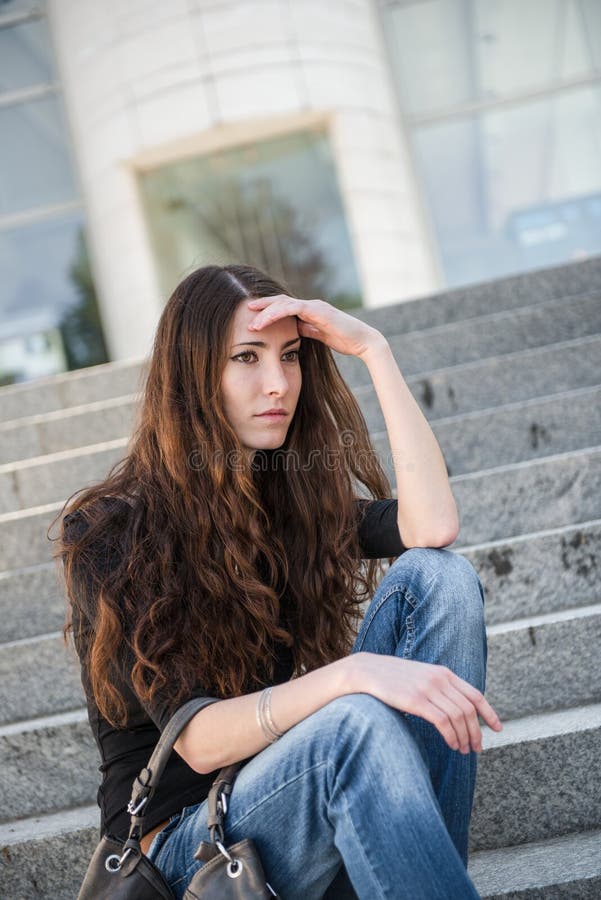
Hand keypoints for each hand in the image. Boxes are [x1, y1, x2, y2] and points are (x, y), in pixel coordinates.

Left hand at [246, 294, 385, 358]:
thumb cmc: (345, 340)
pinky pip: (293, 308)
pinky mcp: (318, 310)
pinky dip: (278, 313)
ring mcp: (314, 306)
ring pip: (284, 303)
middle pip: (280, 301)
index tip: (252, 318)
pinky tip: (266, 319)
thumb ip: (306, 330)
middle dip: (262, 306)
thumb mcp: (319, 336)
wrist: (364, 342)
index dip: (267, 311)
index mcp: (309, 311)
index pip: (284, 307)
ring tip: (252, 321)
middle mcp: (310, 305)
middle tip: (244, 312)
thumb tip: (293, 330)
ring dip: (266, 312)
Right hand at [347, 652, 501, 753]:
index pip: (475, 695)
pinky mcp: (417, 701)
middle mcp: (440, 679)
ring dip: (464, 738)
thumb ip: (439, 687)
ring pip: (458, 717)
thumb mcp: (422, 677)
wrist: (368, 670)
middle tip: (477, 748)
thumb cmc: (394, 678)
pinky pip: (443, 722)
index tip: (497, 728)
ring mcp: (428, 689)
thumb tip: (456, 708)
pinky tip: (452, 745)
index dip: (489, 713)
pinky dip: (452, 736)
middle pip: (469, 710)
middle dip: (477, 732)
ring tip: (463, 750)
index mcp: (444, 673)